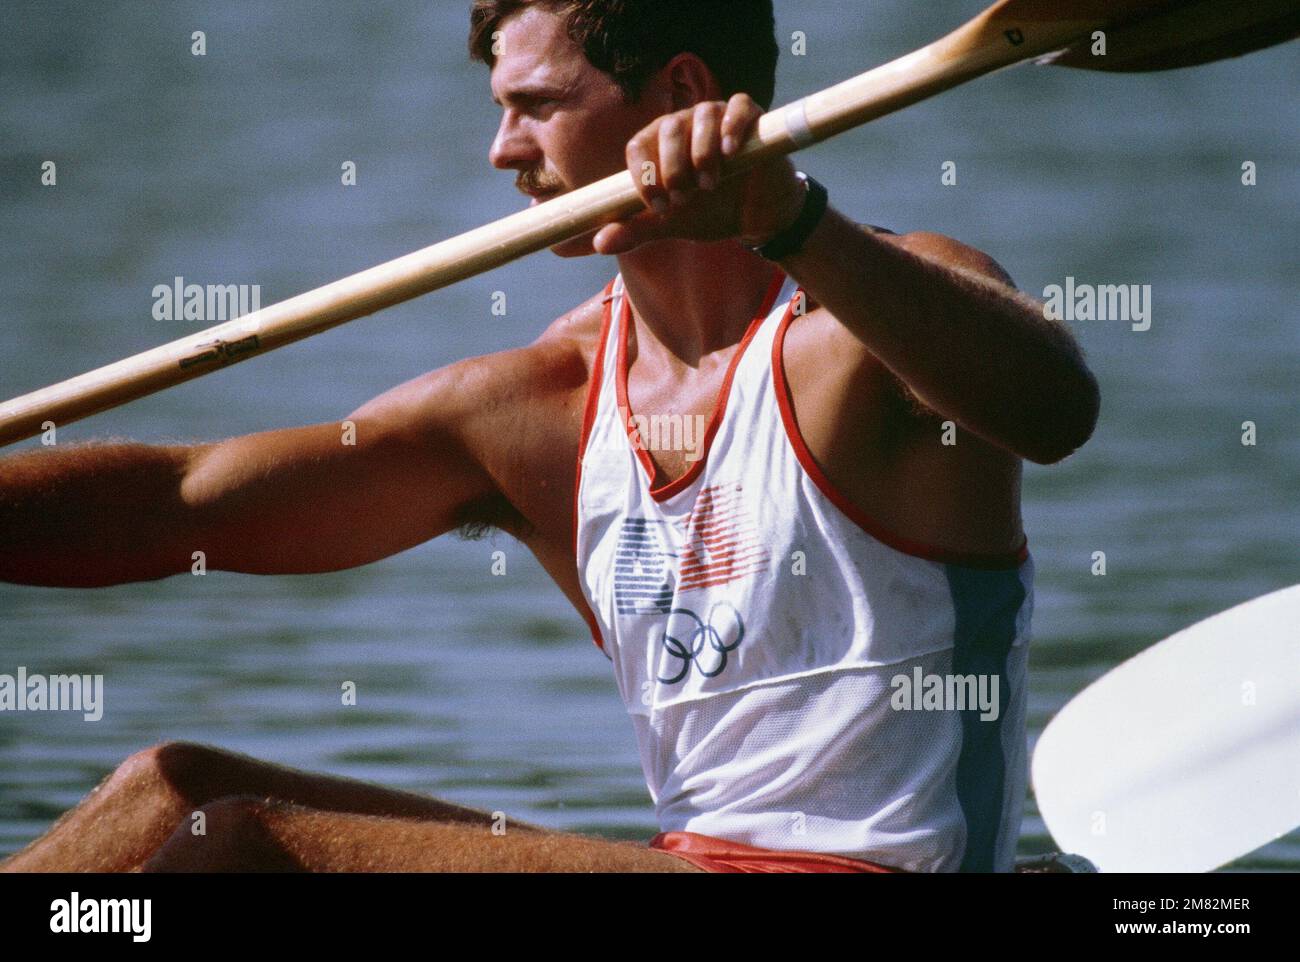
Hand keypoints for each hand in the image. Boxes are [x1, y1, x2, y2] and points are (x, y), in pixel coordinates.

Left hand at [592, 93, 806, 255]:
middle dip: (672, 167)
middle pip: (668, 128)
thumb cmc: (710, 211)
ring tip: (709, 185)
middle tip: (684, 198)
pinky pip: (739, 106)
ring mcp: (719, 117)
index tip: (657, 206)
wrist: (755, 216)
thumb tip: (600, 243)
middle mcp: (686, 124)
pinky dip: (732, 125)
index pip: (638, 146)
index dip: (643, 175)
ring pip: (702, 115)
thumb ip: (637, 229)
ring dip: (701, 152)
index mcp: (660, 144)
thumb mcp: (671, 224)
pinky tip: (729, 152)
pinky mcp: (752, 118)